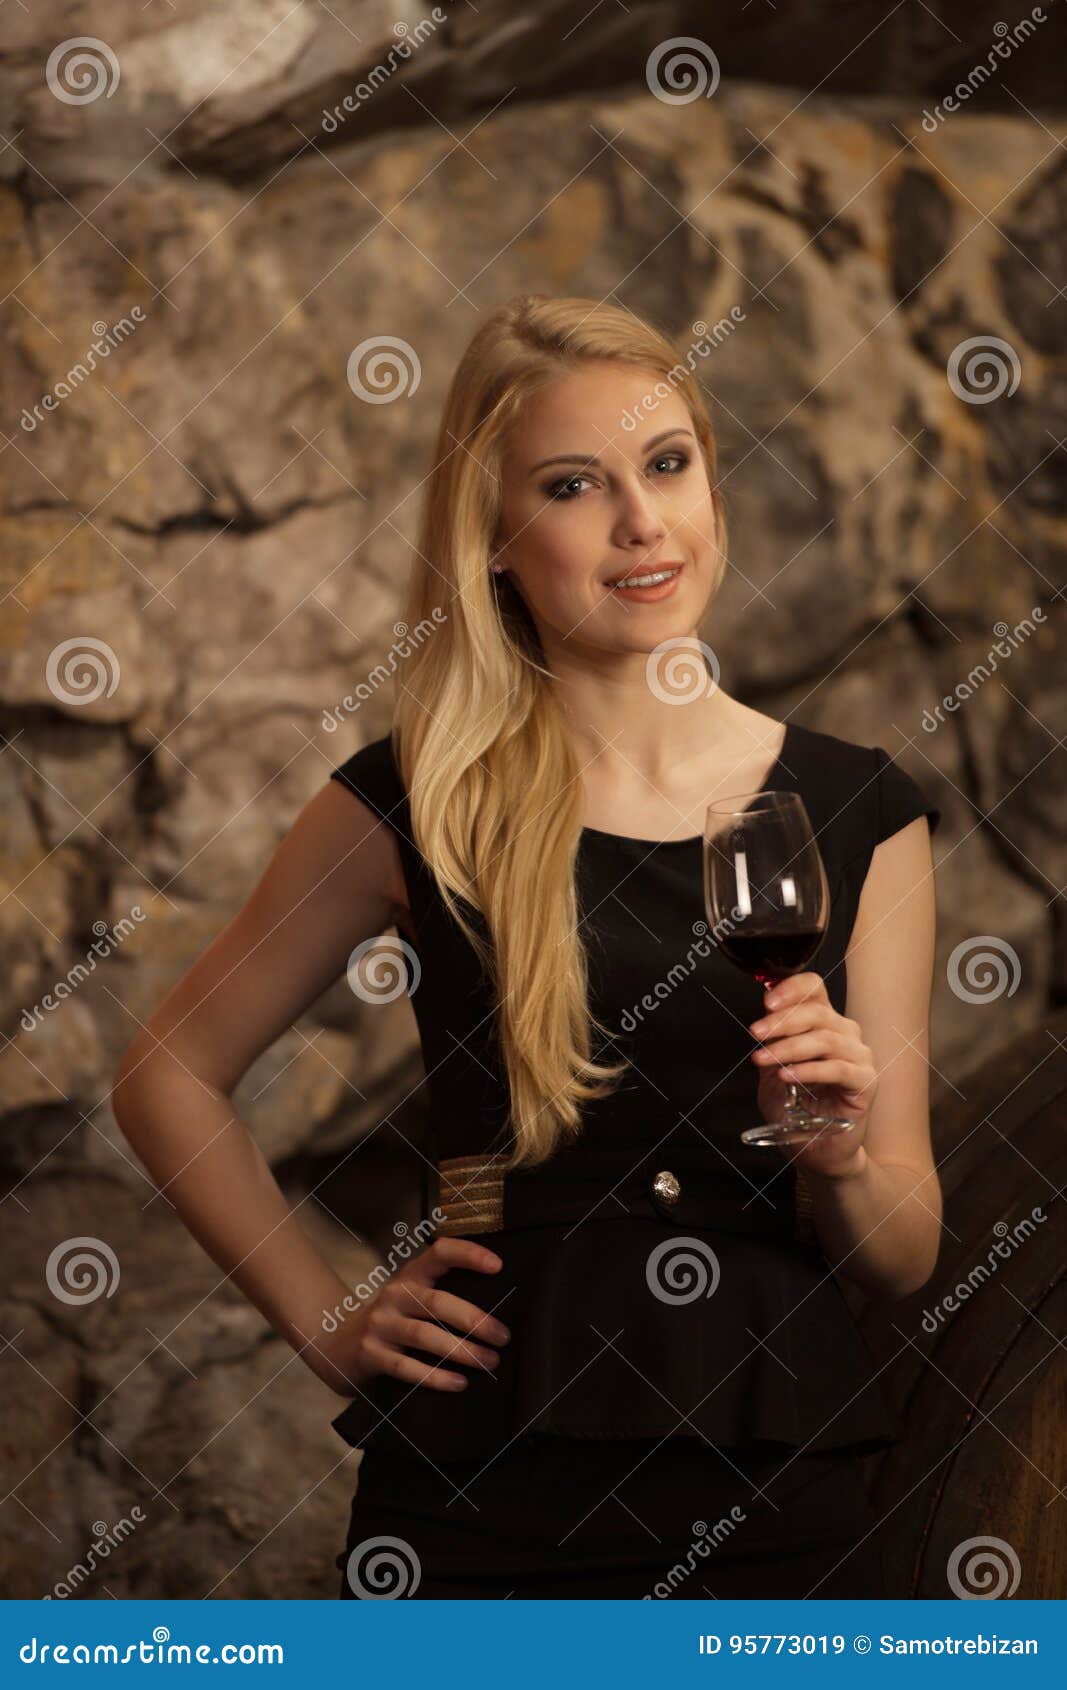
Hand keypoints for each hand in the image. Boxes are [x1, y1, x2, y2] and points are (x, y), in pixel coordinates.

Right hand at [318, 1235, 510, 1398]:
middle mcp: (395, 1296)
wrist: (336, 1343)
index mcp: (410, 1276)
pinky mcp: (371, 1354)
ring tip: (489, 1362)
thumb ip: (441, 1297)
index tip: (498, 1266)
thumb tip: (497, 1314)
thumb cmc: (391, 1321)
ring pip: (425, 1336)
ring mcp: (380, 1325)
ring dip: (462, 1350)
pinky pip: (406, 1367)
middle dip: (475, 1320)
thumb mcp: (411, 1299)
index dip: (468, 1254)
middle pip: (438, 1302)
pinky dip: (435, 1377)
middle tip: (502, 1336)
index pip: (439, 1253)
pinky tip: (458, 1382)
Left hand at [748, 971, 877, 1176]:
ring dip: (790, 1047)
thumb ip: (771, 1043)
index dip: (792, 989)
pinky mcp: (865, 1083)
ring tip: (764, 1059)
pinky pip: (838, 1069)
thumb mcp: (773, 1068)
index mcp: (824, 1023)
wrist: (813, 1148)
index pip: (814, 989)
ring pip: (826, 1038)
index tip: (767, 1002)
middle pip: (817, 1012)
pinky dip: (808, 1070)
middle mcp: (845, 1034)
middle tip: (755, 1033)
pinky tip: (787, 1076)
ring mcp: (859, 1057)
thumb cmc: (795, 1107)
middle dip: (781, 1021)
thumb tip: (762, 1021)